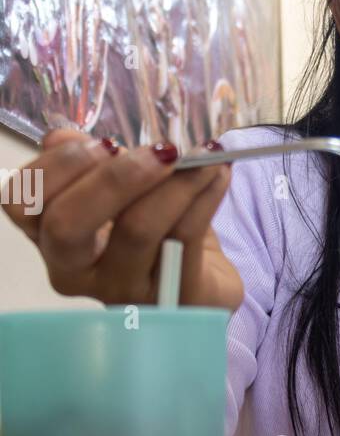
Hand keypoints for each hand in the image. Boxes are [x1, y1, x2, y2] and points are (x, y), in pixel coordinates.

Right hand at [2, 129, 242, 308]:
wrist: (202, 283)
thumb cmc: (152, 231)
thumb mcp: (117, 191)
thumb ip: (87, 161)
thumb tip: (62, 137)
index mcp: (52, 239)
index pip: (23, 203)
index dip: (59, 166)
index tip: (106, 142)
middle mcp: (76, 271)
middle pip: (67, 225)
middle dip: (112, 177)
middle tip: (158, 152)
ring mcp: (122, 291)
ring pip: (135, 229)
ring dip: (175, 180)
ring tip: (204, 156)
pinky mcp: (171, 299)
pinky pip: (185, 236)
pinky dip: (204, 193)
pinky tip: (219, 172)